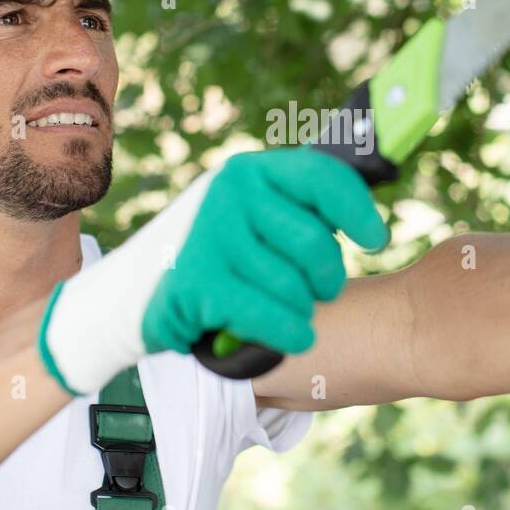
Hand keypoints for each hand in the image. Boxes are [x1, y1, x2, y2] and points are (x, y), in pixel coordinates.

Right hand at [142, 146, 388, 354]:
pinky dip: (290, 332)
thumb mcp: (249, 218)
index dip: (358, 211)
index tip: (376, 239)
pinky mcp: (197, 280)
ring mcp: (209, 235)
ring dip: (302, 311)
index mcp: (249, 171)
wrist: (133, 295)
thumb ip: (297, 210)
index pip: (322, 178)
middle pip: (316, 242)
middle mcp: (228, 193)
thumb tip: (369, 221)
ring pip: (294, 286)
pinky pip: (269, 314)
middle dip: (327, 278)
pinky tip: (295, 338)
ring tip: (288, 313)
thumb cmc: (213, 257)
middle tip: (319, 291)